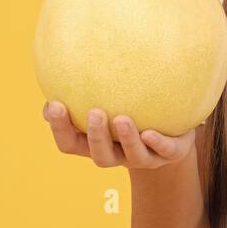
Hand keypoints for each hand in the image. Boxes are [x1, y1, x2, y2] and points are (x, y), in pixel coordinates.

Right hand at [42, 100, 196, 168]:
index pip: (70, 143)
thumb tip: (60, 70)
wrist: (172, 133)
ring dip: (127, 138)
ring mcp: (144, 158)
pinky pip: (164, 151)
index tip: (54, 105)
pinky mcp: (170, 154)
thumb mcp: (107, 102)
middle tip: (94, 112)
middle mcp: (117, 154)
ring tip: (122, 119)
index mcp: (95, 144)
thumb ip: (85, 90)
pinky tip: (150, 133)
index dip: (60, 129)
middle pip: (100, 155)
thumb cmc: (129, 112)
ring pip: (132, 155)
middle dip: (96, 136)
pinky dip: (157, 142)